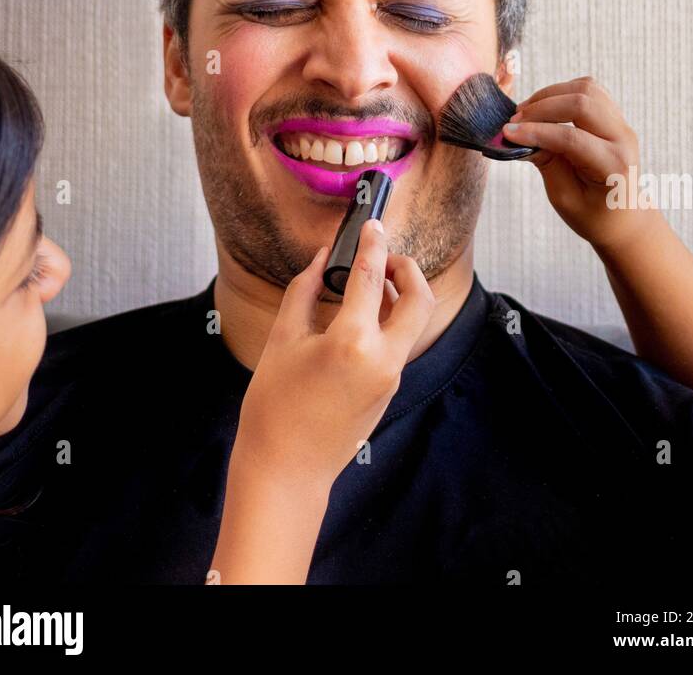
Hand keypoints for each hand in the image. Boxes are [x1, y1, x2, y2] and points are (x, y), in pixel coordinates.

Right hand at [231, 221, 436, 487]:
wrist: (285, 469)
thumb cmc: (274, 406)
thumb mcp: (282, 339)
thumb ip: (305, 290)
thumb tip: (322, 258)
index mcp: (353, 341)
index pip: (371, 275)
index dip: (372, 243)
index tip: (371, 223)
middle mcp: (383, 358)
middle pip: (419, 299)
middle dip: (407, 269)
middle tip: (384, 255)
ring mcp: (391, 377)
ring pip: (413, 323)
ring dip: (400, 295)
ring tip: (369, 282)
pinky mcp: (390, 390)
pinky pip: (399, 344)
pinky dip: (389, 320)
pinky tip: (362, 314)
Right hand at [501, 76, 649, 249]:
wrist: (623, 216)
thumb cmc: (593, 214)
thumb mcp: (564, 198)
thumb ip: (546, 163)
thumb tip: (519, 136)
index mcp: (614, 166)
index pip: (572, 138)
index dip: (536, 132)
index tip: (508, 133)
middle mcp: (623, 139)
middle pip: (582, 103)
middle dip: (542, 107)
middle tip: (515, 121)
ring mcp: (621, 124)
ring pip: (586, 88)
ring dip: (551, 94)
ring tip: (527, 112)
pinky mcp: (614, 116)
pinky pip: (589, 90)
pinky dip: (563, 92)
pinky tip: (545, 108)